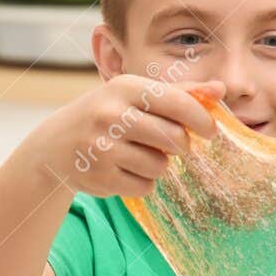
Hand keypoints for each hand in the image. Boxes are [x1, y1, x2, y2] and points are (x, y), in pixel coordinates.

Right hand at [33, 76, 221, 197]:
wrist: (56, 145)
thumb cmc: (107, 115)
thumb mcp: (136, 96)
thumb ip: (178, 93)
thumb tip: (219, 89)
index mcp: (125, 88)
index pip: (177, 103)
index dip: (201, 119)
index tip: (210, 130)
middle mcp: (111, 115)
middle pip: (174, 139)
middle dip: (180, 145)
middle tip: (173, 144)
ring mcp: (103, 148)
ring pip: (160, 166)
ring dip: (158, 165)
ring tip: (137, 155)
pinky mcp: (100, 176)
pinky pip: (145, 187)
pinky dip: (142, 182)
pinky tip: (124, 169)